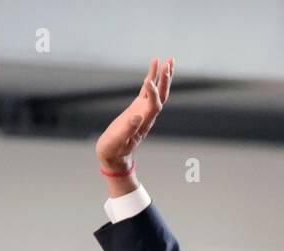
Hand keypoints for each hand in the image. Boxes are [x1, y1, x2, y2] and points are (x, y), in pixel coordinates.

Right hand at [96, 56, 173, 171]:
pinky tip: (153, 66)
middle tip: (169, 62)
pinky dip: (151, 77)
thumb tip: (138, 116)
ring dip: (163, 76)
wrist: (114, 157)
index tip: (148, 80)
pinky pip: (146, 90)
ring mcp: (143, 110)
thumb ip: (128, 129)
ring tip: (168, 60)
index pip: (154, 105)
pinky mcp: (137, 107)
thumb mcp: (118, 141)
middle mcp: (147, 115)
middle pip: (162, 96)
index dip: (154, 93)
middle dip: (166, 80)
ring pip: (157, 91)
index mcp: (144, 123)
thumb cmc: (114, 150)